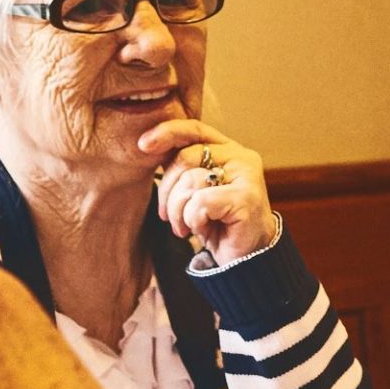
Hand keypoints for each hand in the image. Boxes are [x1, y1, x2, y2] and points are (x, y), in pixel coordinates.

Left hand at [138, 119, 275, 264]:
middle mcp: (241, 157)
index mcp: (228, 150)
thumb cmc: (217, 223)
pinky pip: (200, 203)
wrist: (246, 260)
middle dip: (167, 190)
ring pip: (190, 181)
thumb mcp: (195, 190)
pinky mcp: (246, 200)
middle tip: (166, 215)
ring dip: (178, 211)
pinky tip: (201, 229)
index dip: (166, 132)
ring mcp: (247, 177)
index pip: (194, 129)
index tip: (142, 145)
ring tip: (183, 227)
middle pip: (185, 157)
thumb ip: (181, 166)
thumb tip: (147, 146)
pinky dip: (193, 220)